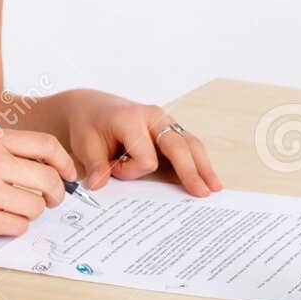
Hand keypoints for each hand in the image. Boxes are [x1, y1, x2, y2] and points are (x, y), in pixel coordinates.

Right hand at [0, 126, 78, 243]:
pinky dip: (14, 226)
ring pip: (36, 206)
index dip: (65, 163)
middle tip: (50, 200)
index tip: (68, 175)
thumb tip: (56, 169)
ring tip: (10, 209)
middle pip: (48, 179)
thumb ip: (12, 152)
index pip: (47, 145)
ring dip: (30, 212)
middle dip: (56, 194)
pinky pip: (20, 226)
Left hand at [61, 90, 222, 196]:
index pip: (145, 159)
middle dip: (190, 171)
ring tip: (215, 187)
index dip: (130, 172)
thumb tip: (98, 185)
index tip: (113, 168)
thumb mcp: (85, 145)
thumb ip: (96, 165)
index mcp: (131, 119)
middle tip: (203, 193)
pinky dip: (199, 160)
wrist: (91, 106)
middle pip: (179, 147)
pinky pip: (189, 144)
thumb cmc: (89, 124)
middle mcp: (153, 116)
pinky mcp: (170, 128)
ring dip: (202, 166)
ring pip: (190, 144)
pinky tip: (208, 176)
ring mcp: (165, 121)